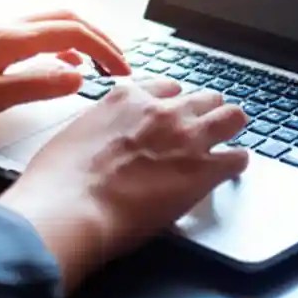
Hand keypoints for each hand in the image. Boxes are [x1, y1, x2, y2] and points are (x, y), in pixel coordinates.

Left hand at [0, 10, 130, 132]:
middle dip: (99, 37)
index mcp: (11, 38)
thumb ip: (39, 85)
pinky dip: (59, 44)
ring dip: (81, 38)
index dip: (105, 50)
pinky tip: (59, 65)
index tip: (123, 73)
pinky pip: (35, 34)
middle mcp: (5, 28)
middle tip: (121, 62)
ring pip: (51, 22)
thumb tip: (79, 76)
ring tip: (98, 64)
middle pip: (67, 17)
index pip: (74, 32)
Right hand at [0, 79, 248, 289]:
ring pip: (232, 117)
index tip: (170, 117)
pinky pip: (239, 158)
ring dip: (229, 130)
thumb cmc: (58, 181)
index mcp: (127, 99)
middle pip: (203, 98)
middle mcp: (162, 111)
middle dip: (204, 114)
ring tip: (227, 143)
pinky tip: (230, 173)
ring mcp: (187, 138)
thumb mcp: (74, 136)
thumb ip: (101, 131)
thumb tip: (103, 144)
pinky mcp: (204, 170)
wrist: (70, 208)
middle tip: (201, 132)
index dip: (171, 105)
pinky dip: (236, 165)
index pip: (166, 88)